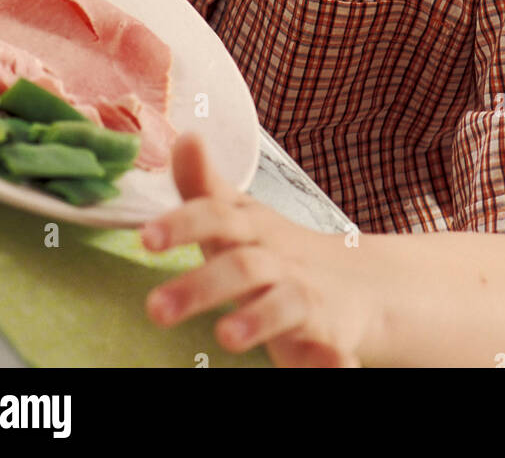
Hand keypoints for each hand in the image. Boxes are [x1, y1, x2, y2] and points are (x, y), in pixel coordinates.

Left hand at [141, 134, 381, 367]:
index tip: (146, 238)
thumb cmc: (276, 252)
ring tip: (227, 337)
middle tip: (155, 310)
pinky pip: (334, 352)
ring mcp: (306, 297)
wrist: (358, 286)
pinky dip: (335, 362)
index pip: (217, 216)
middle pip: (242, 266)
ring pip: (284, 305)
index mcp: (251, 229)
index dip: (184, 224)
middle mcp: (277, 260)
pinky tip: (336, 368)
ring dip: (258, 319)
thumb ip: (203, 186)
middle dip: (202, 286)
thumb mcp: (239, 218)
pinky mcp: (330, 336)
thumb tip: (184, 136)